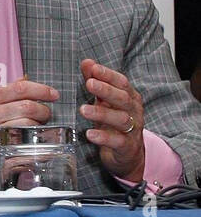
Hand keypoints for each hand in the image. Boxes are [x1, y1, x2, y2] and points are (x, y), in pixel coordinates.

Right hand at [0, 79, 57, 180]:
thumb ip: (2, 93)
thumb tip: (25, 80)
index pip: (20, 88)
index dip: (41, 90)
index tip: (52, 94)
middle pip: (28, 107)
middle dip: (44, 110)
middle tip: (45, 114)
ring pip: (29, 125)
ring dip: (40, 126)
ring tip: (38, 127)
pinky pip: (26, 144)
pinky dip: (36, 142)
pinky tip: (36, 140)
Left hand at [79, 59, 145, 181]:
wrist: (128, 153)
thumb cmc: (113, 122)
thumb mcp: (104, 101)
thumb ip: (96, 81)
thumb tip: (87, 62)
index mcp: (129, 98)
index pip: (122, 83)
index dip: (108, 75)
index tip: (93, 68)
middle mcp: (133, 112)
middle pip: (123, 99)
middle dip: (106, 90)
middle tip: (89, 84)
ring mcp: (132, 129)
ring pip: (120, 119)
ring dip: (101, 113)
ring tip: (83, 110)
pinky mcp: (127, 146)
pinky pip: (117, 141)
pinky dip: (104, 137)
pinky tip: (90, 134)